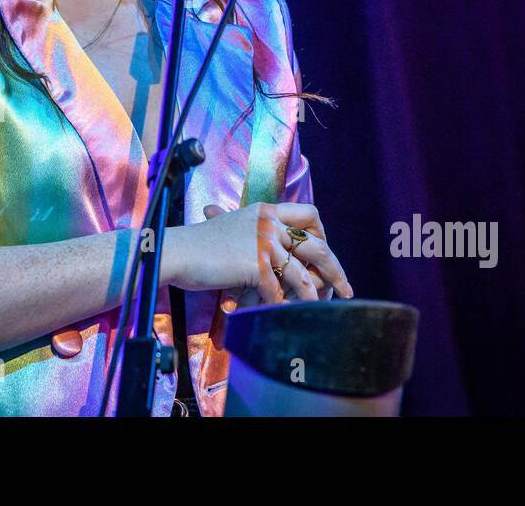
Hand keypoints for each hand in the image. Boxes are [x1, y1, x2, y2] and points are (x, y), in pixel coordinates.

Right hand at [165, 201, 352, 304]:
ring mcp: (264, 243)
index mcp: (267, 211)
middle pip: (316, 245)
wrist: (178, 251)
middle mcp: (269, 223)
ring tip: (318, 309)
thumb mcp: (232, 225)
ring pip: (300, 274)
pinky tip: (281, 314)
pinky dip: (280, 305)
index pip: (309, 214)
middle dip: (335, 269)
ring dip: (311, 295)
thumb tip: (275, 245)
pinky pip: (277, 291)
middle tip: (346, 288)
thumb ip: (255, 230)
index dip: (322, 233)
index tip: (325, 251)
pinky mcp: (255, 264)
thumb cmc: (201, 243)